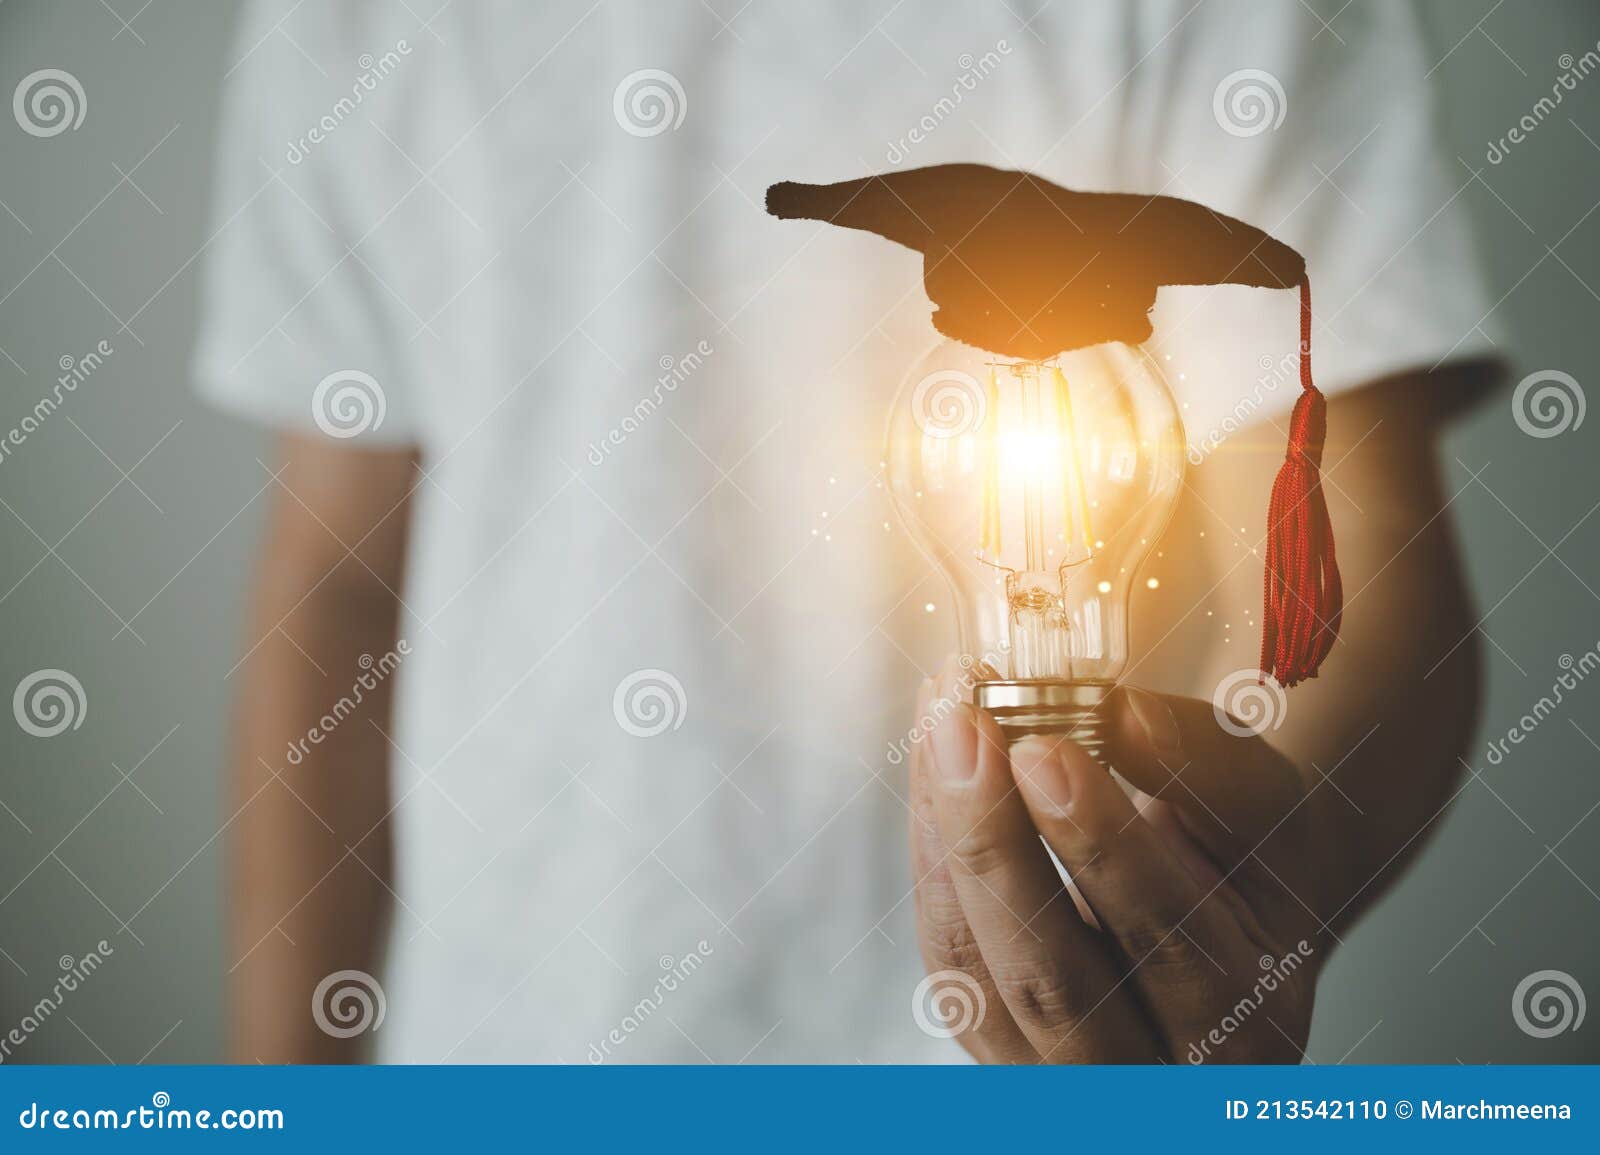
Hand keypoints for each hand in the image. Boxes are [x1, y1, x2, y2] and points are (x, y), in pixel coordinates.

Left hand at [908, 659, 1329, 1063]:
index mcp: (1245, 1034)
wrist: (1230, 926)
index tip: (1048, 749)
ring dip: (946, 835)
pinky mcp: (993, 1040)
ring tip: (943, 722)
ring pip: (974, 972)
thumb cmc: (1256, 868)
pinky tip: (935, 766)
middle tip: (968, 730)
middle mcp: (1146, 1078)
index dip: (1105, 852)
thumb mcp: (1270, 816)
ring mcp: (1053, 1074)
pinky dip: (932, 852)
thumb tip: (1120, 714)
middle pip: (1054, 984)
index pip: (1173, 951)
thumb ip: (1209, 768)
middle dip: (997, 845)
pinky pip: (946, 952)